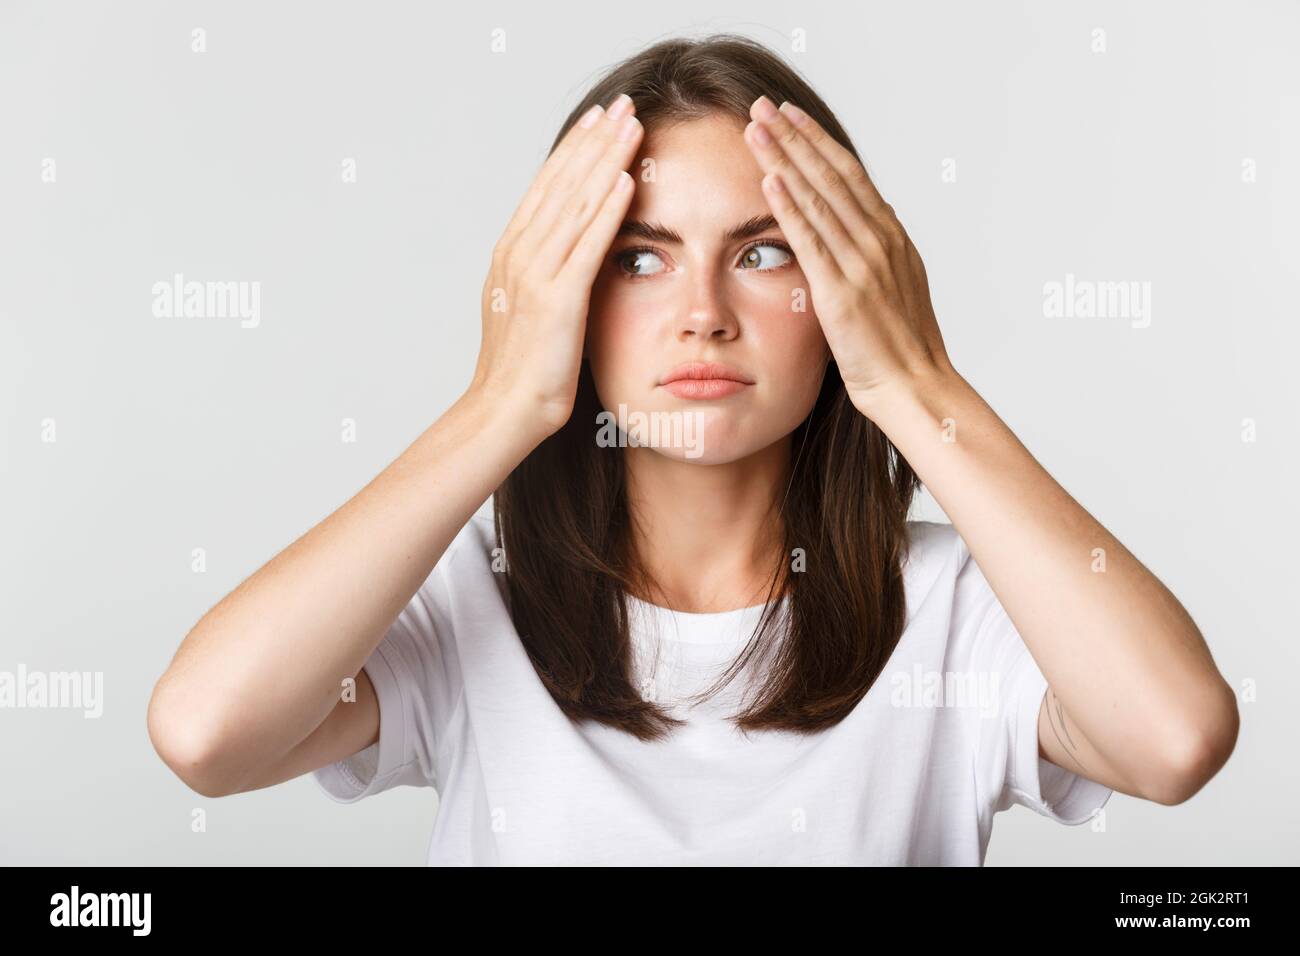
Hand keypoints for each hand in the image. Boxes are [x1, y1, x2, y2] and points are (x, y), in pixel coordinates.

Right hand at [469, 94, 642, 437]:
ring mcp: (536, 274)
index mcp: (512, 252)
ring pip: (575, 203)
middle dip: (594, 140)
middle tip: (624, 104)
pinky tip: (626, 180)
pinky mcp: (557, 300)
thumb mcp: (529, 308)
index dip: (575, 149)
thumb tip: (569, 252)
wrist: (503, 411)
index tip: (600, 119)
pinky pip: (587, 245)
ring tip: (633, 126)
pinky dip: (606, 210)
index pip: (547, 186)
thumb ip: (547, 273)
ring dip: (606, 160)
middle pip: (562, 182)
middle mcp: (519, 254)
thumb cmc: (521, 370)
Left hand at [741, 95, 954, 414]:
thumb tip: (870, 227)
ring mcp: (862, 264)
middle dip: (794, 136)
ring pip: (819, 198)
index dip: (818, 142)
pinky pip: (812, 240)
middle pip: (831, 174)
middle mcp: (879, 241)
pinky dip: (790, 206)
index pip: (851, 176)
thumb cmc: (903, 350)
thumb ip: (879, 257)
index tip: (792, 116)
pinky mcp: (842, 292)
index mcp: (892, 238)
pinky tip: (769, 179)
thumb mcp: (898, 290)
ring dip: (784, 158)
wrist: (916, 388)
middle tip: (762, 105)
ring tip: (755, 128)